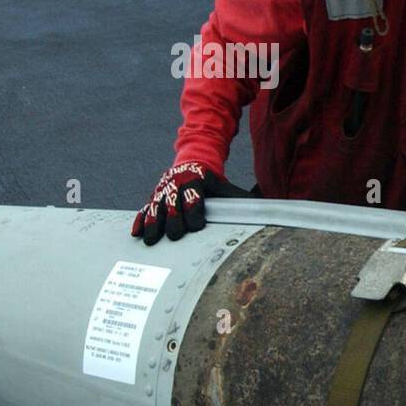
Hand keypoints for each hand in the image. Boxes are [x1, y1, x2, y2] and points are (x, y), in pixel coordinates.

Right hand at [130, 161, 252, 244]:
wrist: (194, 164)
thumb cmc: (216, 185)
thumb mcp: (229, 189)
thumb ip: (242, 201)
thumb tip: (267, 213)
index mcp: (197, 179)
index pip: (194, 193)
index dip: (194, 209)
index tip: (197, 226)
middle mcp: (177, 182)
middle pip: (172, 201)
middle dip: (173, 219)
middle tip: (175, 236)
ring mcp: (164, 190)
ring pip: (156, 206)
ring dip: (153, 223)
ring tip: (152, 240)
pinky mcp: (155, 198)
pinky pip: (145, 209)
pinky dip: (141, 220)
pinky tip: (137, 234)